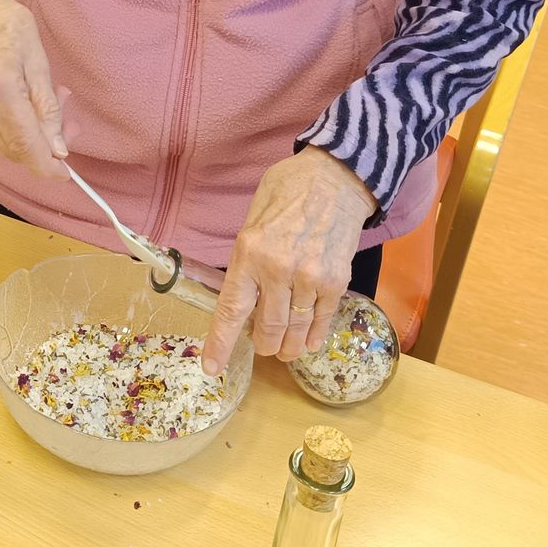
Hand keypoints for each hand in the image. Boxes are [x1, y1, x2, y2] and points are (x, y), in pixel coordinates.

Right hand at [0, 0, 66, 179]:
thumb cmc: (8, 28)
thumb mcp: (38, 60)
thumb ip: (48, 108)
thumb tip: (58, 150)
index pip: (25, 144)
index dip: (47, 165)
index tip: (66, 173)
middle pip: (16, 150)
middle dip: (45, 147)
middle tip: (68, 124)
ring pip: (6, 147)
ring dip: (32, 137)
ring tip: (46, 106)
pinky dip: (14, 131)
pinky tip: (23, 107)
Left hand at [201, 148, 376, 372]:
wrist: (336, 178)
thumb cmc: (288, 192)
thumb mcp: (253, 220)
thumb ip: (247, 259)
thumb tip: (243, 296)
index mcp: (248, 253)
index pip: (230, 310)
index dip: (220, 344)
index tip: (211, 368)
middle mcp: (277, 270)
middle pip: (266, 329)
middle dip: (262, 345)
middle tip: (262, 345)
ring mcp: (309, 278)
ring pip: (294, 331)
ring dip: (288, 346)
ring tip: (284, 348)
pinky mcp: (336, 282)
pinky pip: (321, 321)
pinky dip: (313, 336)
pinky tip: (308, 342)